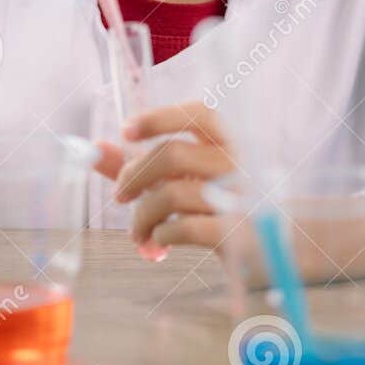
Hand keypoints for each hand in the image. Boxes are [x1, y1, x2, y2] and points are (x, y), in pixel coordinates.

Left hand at [94, 101, 236, 250]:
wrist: (269, 250)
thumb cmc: (217, 207)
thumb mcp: (182, 180)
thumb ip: (141, 164)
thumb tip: (96, 148)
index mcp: (225, 143)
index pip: (198, 114)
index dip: (160, 117)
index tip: (126, 131)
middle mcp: (235, 163)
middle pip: (172, 154)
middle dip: (134, 175)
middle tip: (120, 196)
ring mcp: (238, 198)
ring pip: (171, 194)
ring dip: (142, 217)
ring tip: (138, 233)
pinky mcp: (235, 234)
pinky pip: (183, 228)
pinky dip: (159, 236)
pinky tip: (158, 243)